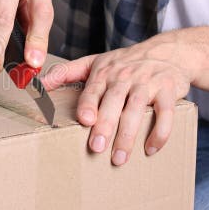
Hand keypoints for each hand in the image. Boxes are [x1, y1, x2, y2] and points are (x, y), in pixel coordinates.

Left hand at [41, 33, 194, 165]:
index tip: (85, 119)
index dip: (89, 103)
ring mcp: (148, 83)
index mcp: (105, 72)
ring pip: (137, 110)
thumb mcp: (94, 62)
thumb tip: (38, 84)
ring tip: (119, 158)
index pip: (94, 88)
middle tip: (96, 148)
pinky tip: (150, 149)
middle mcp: (125, 76)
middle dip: (106, 125)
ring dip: (128, 135)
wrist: (169, 51)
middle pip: (114, 102)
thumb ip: (66, 72)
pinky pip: (166, 113)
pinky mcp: (169, 90)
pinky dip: (160, 132)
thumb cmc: (125, 62)